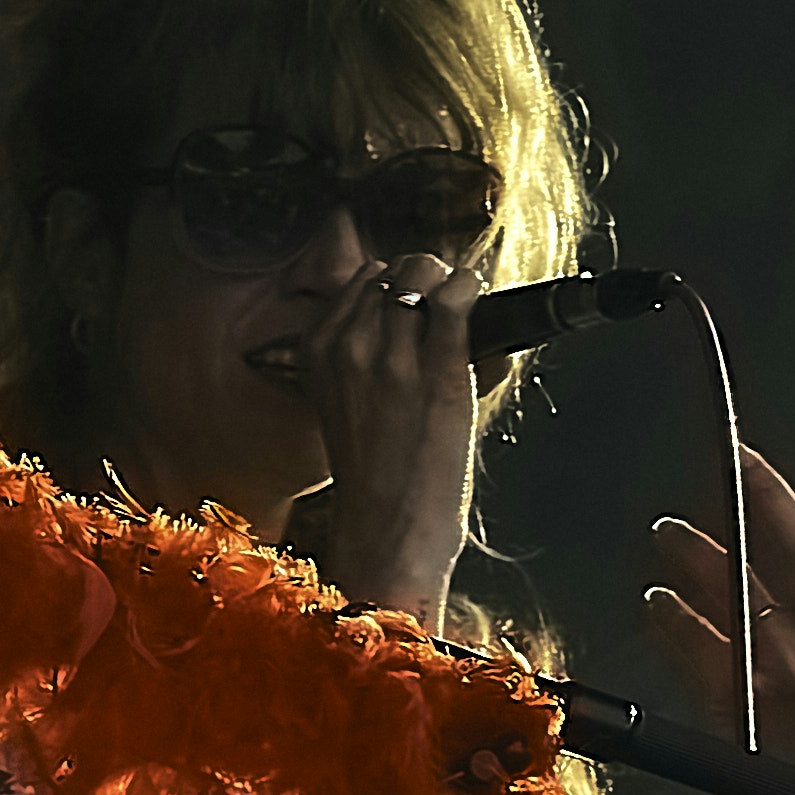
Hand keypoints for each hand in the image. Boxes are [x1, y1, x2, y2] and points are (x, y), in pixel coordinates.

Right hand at [311, 252, 482, 629]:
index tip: (415, 306)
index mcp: (318, 350)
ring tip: (461, 315)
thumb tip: (407, 312)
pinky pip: (457, 296)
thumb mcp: (342, 402)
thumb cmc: (375, 471)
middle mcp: (349, 345)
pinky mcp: (437, 368)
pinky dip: (472, 291)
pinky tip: (477, 307)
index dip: (396, 286)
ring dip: (450, 284)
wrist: (387, 525)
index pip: (361, 280)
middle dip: (425, 279)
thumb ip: (359, 355)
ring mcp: (392, 356)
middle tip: (444, 310)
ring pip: (422, 271)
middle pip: (393, 269)